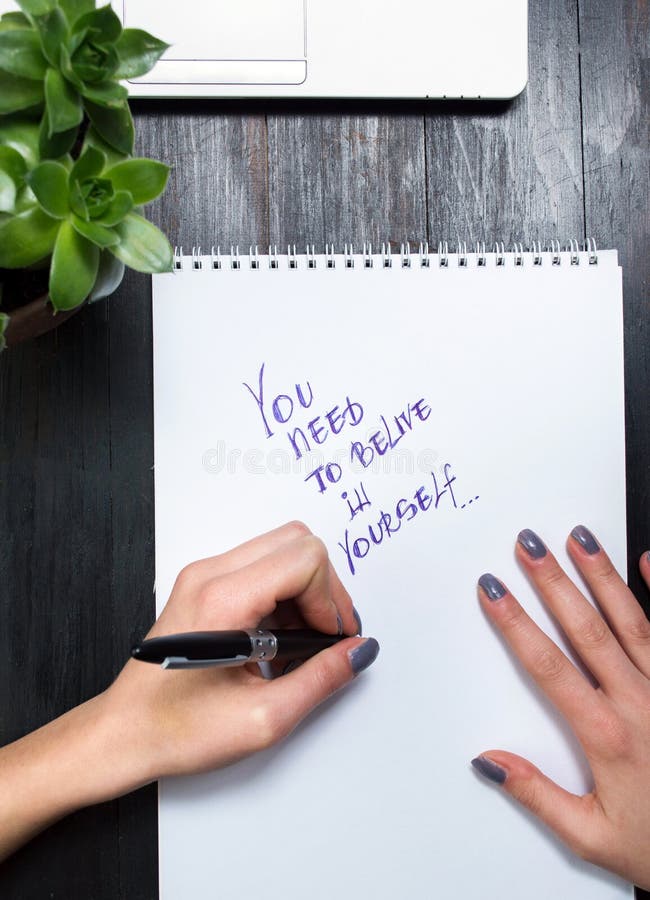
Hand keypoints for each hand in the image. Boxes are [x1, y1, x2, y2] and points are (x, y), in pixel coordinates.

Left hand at [0, 521, 378, 859]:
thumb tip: (358, 652)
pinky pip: (262, 566)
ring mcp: (204, 576)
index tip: (332, 639)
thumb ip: (321, 678)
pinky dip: (285, 595)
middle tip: (326, 637)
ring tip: (301, 645)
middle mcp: (209, 576)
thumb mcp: (264, 718)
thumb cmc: (176, 730)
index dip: (331, 599)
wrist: (124, 734)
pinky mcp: (204, 585)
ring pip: (282, 549)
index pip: (304, 559)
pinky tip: (280, 640)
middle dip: (324, 588)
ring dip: (306, 591)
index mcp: (222, 601)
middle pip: (296, 541)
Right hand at [472, 526, 649, 889]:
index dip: (516, 623)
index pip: (548, 666)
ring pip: (630, 620)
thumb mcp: (593, 837)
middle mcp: (640, 702)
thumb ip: (538, 796)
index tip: (494, 590)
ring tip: (579, 539)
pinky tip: (649, 560)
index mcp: (607, 735)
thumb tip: (490, 763)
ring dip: (602, 577)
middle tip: (528, 544)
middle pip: (586, 629)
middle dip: (553, 581)